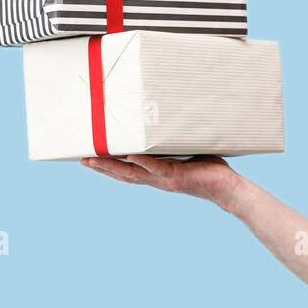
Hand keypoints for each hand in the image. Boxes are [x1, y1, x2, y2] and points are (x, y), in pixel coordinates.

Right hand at [80, 154, 239, 204]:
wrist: (228, 187)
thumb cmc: (209, 168)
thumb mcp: (187, 153)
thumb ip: (174, 142)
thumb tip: (168, 121)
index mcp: (157, 174)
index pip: (127, 171)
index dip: (108, 166)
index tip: (89, 159)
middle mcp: (157, 178)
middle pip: (122, 174)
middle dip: (101, 167)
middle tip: (80, 159)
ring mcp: (165, 178)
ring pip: (133, 172)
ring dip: (113, 166)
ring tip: (94, 159)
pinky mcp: (177, 175)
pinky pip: (157, 168)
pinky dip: (144, 162)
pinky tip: (130, 156)